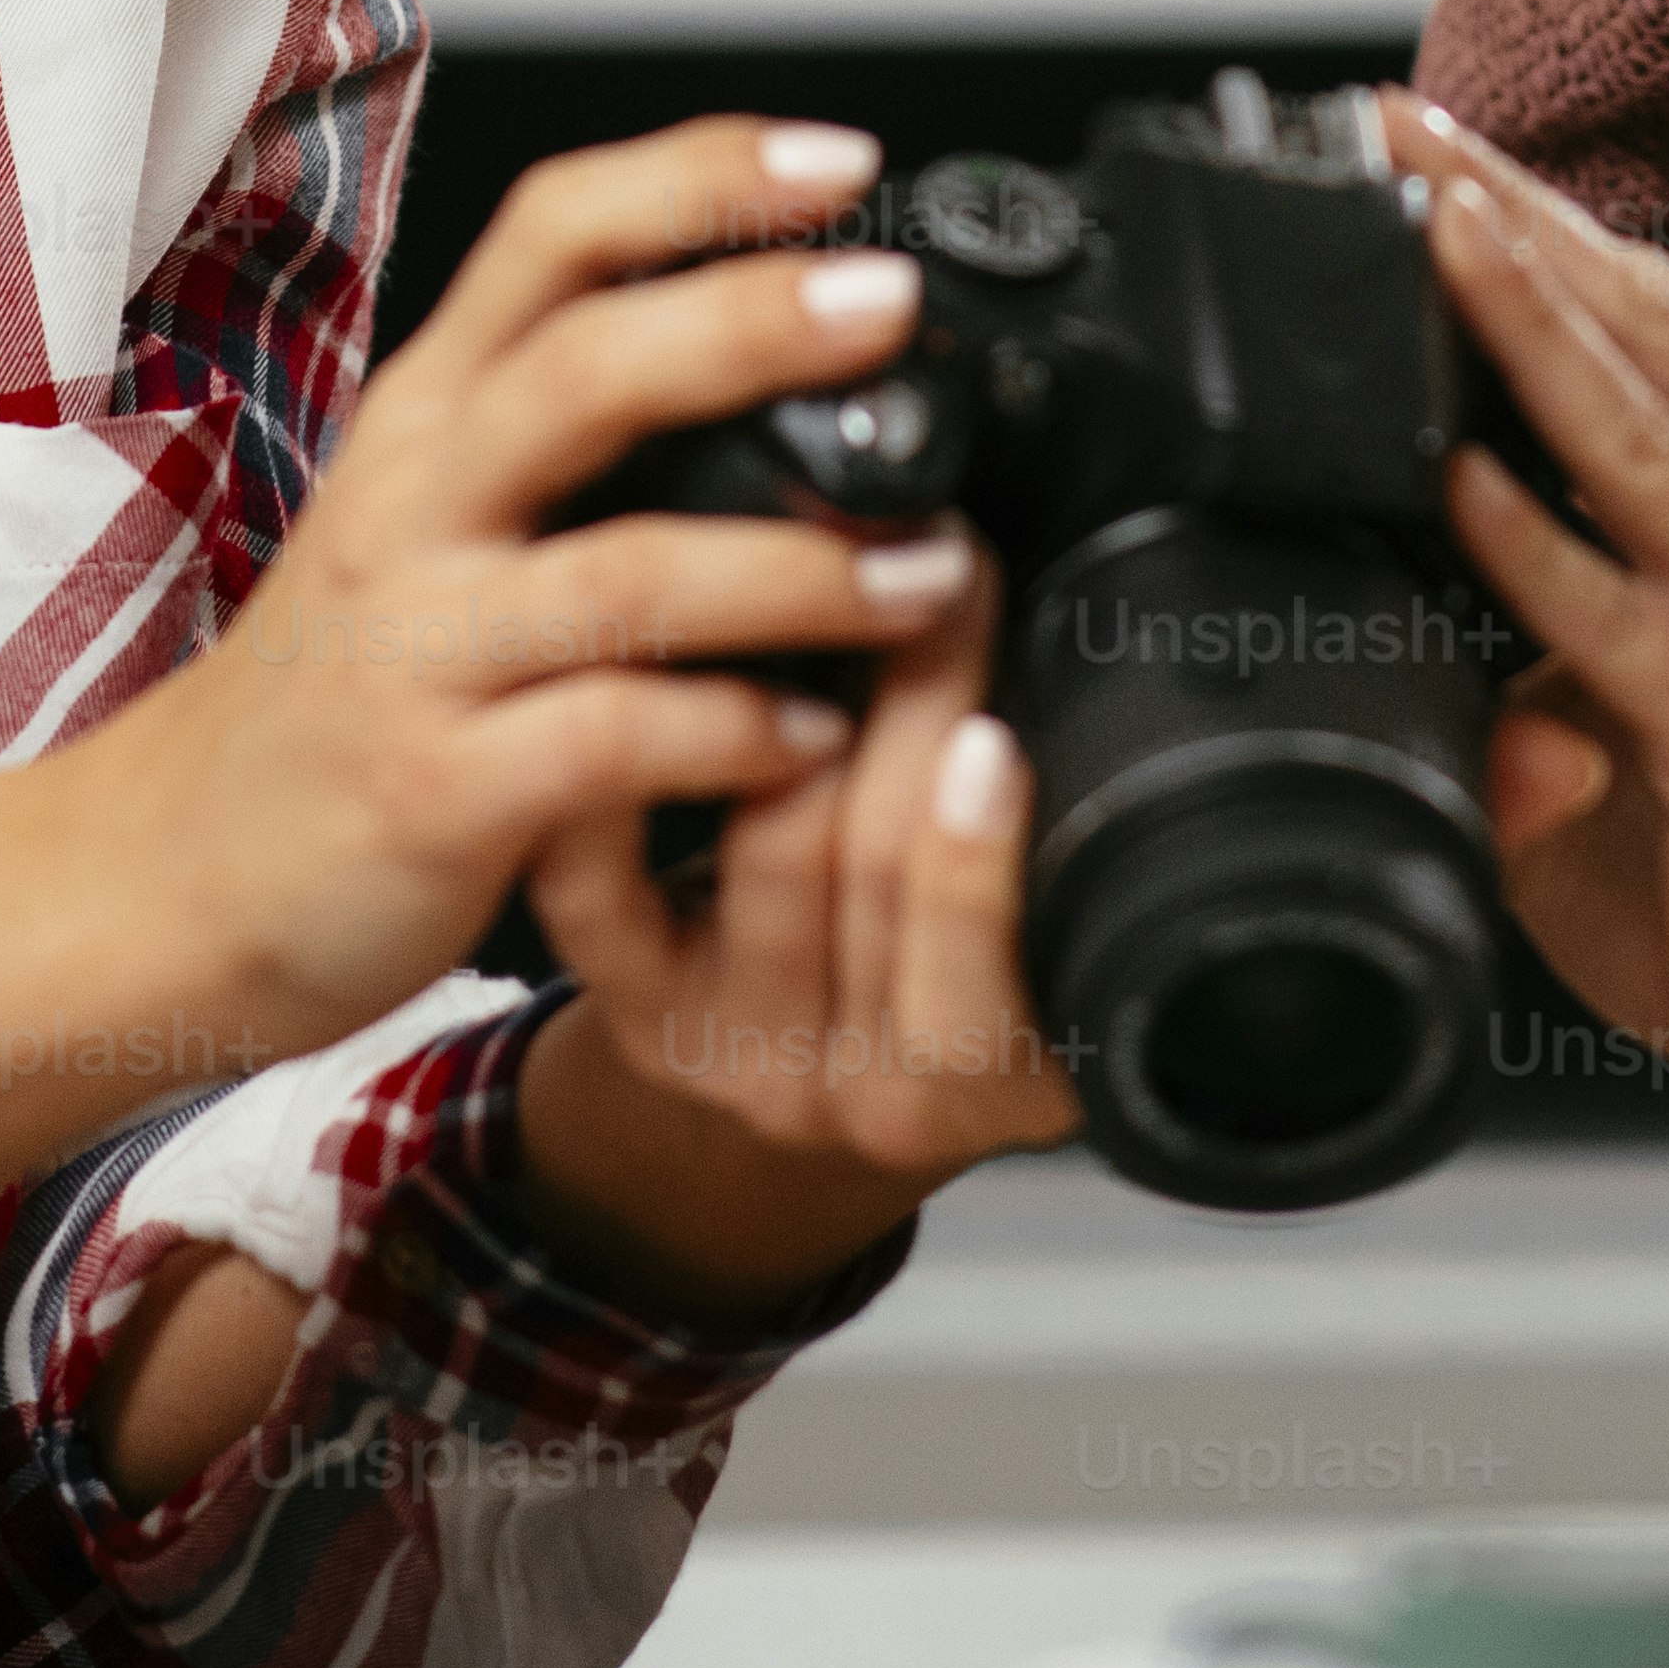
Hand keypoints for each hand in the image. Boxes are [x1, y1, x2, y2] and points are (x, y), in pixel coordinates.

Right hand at [0, 120, 978, 1205]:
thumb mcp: (419, 522)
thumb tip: (775, 355)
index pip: (550, 236)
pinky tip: (819, 740)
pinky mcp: (436, 792)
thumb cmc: (328, 696)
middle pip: (585, 366)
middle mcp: (415, 507)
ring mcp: (419, 648)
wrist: (164, 878)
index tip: (839, 159)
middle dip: (753, 321)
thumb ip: (560, 440)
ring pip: (627, 570)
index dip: (696, 178)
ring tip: (934, 573)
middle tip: (893, 304)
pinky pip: (612, 746)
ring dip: (803, 570)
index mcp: (426, 418)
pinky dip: (735, 738)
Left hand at [505, 549, 1079, 1311]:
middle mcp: (854, 1097)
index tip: (997, 729)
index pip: (977, 977)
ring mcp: (737, 1055)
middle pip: (871, 868)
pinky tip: (658, 667)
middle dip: (916, 695)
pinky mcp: (642, 1009)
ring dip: (800, 695)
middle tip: (934, 570)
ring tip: (829, 583)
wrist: (850, 1053)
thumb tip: (1058, 666)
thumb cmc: (981, 959)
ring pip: (771, 842)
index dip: (978, 848)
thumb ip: (1059, 829)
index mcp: (986, 1089)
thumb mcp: (1060, 922)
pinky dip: (635, 762)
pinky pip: (608, 877)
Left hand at [1392, 93, 1668, 1276]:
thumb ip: (1511, 666)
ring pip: (1637, 427)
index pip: (1639, 328)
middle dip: (1512, 213)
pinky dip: (1535, 535)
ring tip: (1432, 217)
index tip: (1418, 146)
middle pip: (1639, 326)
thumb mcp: (1597, 747)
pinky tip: (1456, 473)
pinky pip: (1625, 610)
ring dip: (1525, 316)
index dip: (1534, 226)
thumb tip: (1413, 608)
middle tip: (1393, 119)